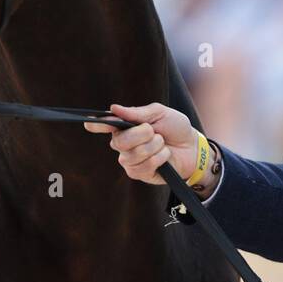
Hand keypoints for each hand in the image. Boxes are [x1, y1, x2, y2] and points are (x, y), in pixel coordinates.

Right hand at [82, 102, 197, 185]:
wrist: (192, 147)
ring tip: (162, 143)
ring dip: (154, 146)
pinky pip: (144, 166)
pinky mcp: (139, 173)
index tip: (90, 124)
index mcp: (125, 127)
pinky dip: (159, 158)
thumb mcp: (160, 113)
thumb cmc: (175, 128)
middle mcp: (123, 144)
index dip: (98, 125)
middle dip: (142, 134)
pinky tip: (164, 156)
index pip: (106, 125)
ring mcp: (130, 160)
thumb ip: (138, 112)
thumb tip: (114, 108)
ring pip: (134, 154)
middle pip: (120, 141)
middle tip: (154, 131)